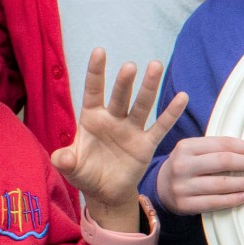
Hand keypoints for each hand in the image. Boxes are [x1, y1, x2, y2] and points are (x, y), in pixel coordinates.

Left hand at [51, 50, 188, 228]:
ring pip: (141, 106)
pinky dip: (171, 113)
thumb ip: (65, 161)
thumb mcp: (71, 168)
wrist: (106, 193)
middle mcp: (112, 120)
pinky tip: (182, 97)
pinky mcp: (146, 144)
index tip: (99, 52)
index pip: (93, 91)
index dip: (95, 72)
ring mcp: (131, 130)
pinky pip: (160, 127)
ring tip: (155, 66)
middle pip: (119, 97)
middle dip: (124, 82)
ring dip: (148, 88)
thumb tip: (61, 158)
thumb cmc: (86, 174)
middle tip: (130, 67)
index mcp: (91, 119)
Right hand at [157, 135, 243, 213]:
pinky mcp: (185, 204)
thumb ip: (216, 148)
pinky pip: (215, 202)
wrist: (161, 186)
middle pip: (224, 162)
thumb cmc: (187, 166)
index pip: (223, 144)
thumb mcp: (194, 151)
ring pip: (222, 184)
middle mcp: (182, 165)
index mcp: (186, 146)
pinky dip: (233, 199)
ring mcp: (182, 186)